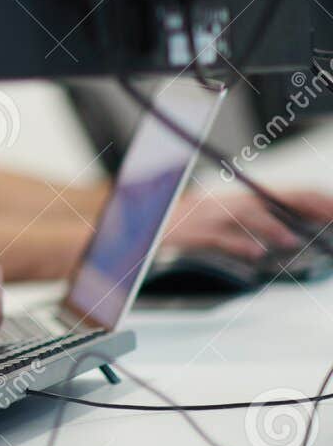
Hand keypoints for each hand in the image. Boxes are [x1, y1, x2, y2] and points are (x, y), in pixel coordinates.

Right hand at [163, 190, 332, 258]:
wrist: (133, 229)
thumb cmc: (172, 230)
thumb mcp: (207, 224)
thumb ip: (239, 229)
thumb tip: (269, 244)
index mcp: (229, 200)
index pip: (277, 193)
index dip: (309, 198)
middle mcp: (220, 204)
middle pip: (266, 198)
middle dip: (301, 205)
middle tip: (331, 215)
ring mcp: (204, 218)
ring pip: (242, 215)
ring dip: (269, 226)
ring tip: (293, 239)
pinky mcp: (188, 235)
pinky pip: (215, 238)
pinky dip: (235, 244)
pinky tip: (254, 253)